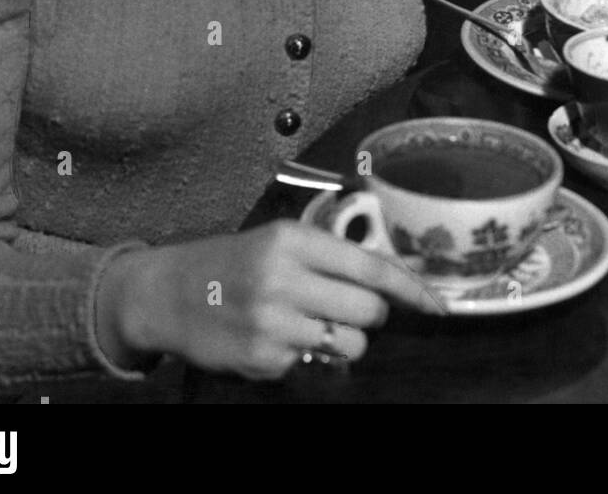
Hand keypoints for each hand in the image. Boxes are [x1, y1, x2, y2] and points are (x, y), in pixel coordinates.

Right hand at [96, 221, 445, 379]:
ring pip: (349, 345)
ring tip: (310, 324)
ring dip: (341, 340)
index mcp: (294, 241)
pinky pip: (311, 365)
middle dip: (369, 315)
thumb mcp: (279, 241)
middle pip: (369, 312)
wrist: (168, 293)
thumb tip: (392, 280)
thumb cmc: (235, 263)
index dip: (411, 289)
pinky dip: (302, 356)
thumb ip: (331, 256)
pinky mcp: (261, 360)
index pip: (370, 268)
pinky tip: (275, 337)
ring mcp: (272, 324)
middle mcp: (284, 280)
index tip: (438, 306)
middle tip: (346, 308)